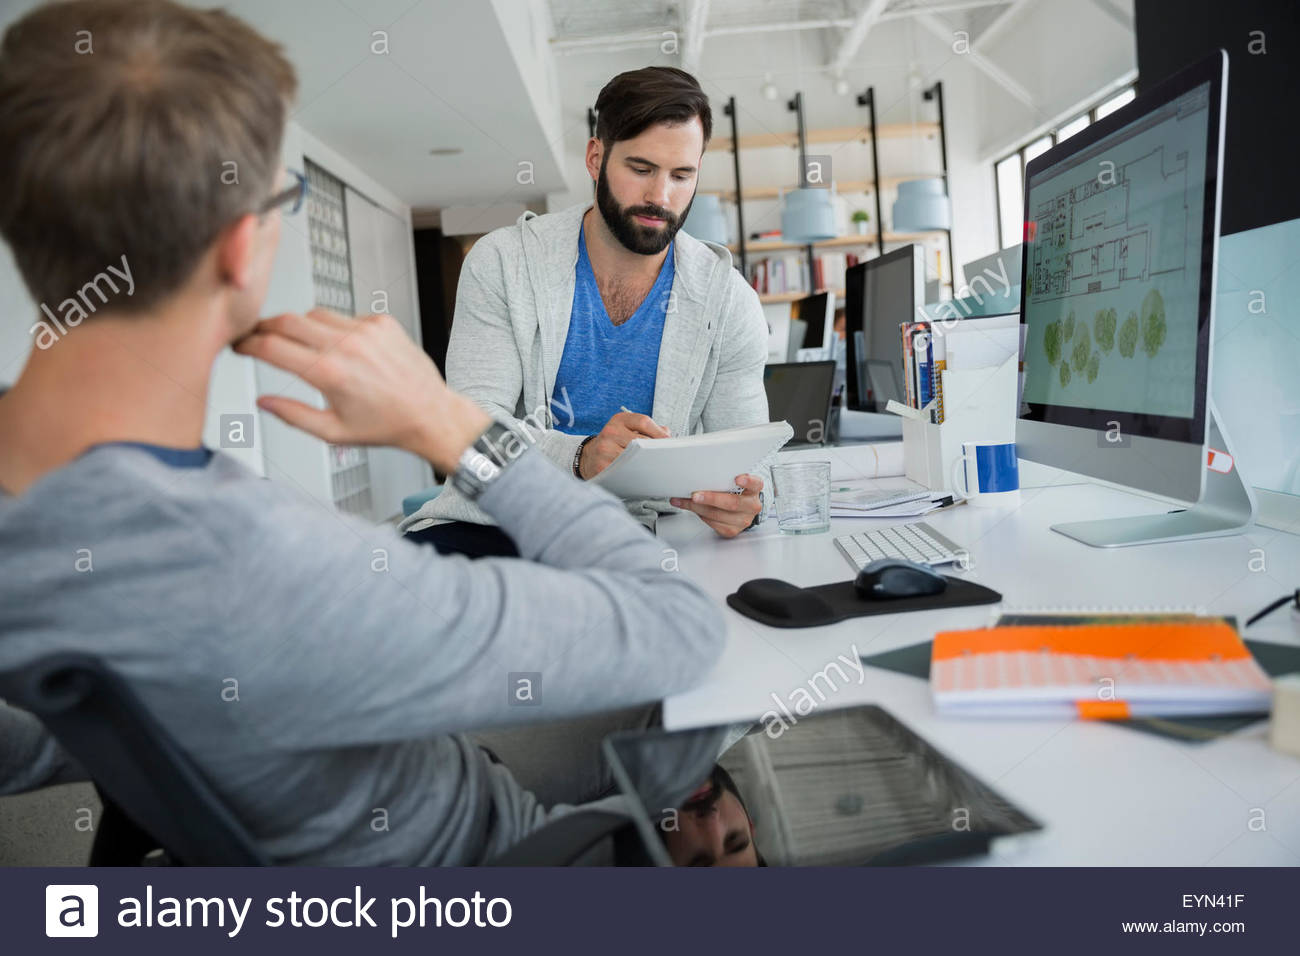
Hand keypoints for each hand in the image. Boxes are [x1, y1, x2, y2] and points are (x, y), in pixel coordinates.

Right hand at [233, 308, 488, 472]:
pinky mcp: (382, 322)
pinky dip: (335, 327)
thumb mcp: (332, 432)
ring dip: (299, 325)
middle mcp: (347, 346)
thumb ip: (292, 415)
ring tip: (298, 344)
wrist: (430, 413)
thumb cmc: (386, 426)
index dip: (247, 344)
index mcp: (329, 373)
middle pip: (286, 320)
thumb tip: (261, 401)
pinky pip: (344, 316)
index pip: (271, 347)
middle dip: (265, 326)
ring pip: (314, 314)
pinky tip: (342, 348)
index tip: (239, 345)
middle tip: (257, 336)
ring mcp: (366, 330)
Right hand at [578, 411, 669, 478]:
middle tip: (666, 457)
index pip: (643, 422)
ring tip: (654, 466)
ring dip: (647, 463)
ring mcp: (605, 449)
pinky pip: (625, 471)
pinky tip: (641, 474)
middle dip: (655, 450)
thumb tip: (666, 434)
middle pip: (641, 440)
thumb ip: (648, 430)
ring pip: (634, 457)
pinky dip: (635, 473)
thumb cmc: (614, 443)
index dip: (659, 433)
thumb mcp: (628, 430)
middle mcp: (610, 432)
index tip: (669, 442)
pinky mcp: (602, 466)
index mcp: (619, 420)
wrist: (589, 458)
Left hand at [671, 474, 763, 538]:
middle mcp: (751, 506)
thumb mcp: (735, 483)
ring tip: (685, 501)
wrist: (741, 511)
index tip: (738, 478)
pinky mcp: (732, 530)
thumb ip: (725, 479)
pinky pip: (713, 523)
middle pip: (732, 503)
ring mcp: (743, 520)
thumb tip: (701, 475)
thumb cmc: (736, 493)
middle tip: (695, 495)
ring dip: (697, 507)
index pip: (755, 484)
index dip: (747, 481)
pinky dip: (699, 515)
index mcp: (754, 490)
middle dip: (710, 499)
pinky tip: (691, 508)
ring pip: (718, 515)